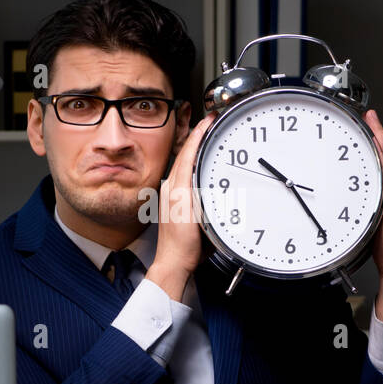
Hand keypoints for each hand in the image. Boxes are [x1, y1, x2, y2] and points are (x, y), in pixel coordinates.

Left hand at [147, 112, 214, 299]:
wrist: (175, 261)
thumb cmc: (185, 245)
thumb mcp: (197, 216)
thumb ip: (199, 193)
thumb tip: (203, 171)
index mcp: (176, 187)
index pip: (188, 153)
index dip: (198, 135)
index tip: (208, 121)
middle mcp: (171, 187)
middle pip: (185, 154)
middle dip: (198, 137)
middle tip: (211, 125)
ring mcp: (172, 194)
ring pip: (185, 163)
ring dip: (196, 149)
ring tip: (209, 139)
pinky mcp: (175, 201)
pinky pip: (185, 174)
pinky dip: (194, 164)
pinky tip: (203, 165)